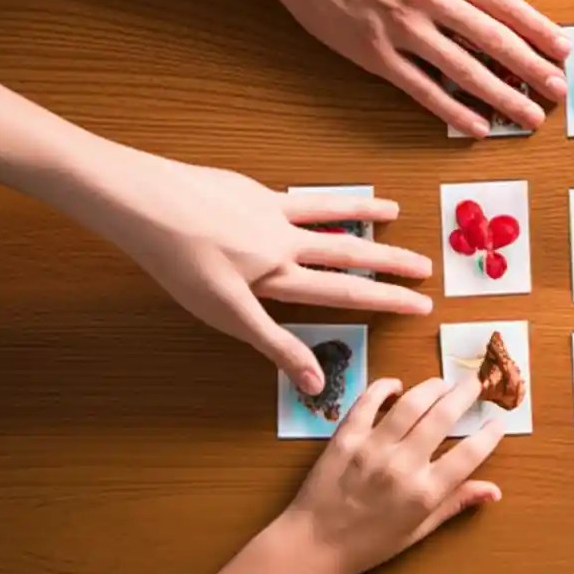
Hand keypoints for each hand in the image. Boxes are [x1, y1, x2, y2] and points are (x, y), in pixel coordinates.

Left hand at [80, 146, 430, 394]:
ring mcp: (271, 212)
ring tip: (395, 211)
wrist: (147, 203)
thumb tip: (314, 383)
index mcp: (280, 276)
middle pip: (349, 253)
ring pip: (330, 214)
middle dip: (390, 261)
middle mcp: (285, 243)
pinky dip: (319, 198)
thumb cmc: (180, 264)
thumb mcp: (226, 315)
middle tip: (426, 266)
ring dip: (364, 214)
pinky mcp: (251, 190)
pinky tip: (324, 198)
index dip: (387, 300)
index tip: (422, 305)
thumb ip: (275, 345)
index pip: (347, 293)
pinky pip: (297, 197)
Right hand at [255, 0, 569, 136]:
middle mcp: (430, 0)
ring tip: (529, 118)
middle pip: (493, 42)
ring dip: (502, 97)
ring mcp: (402, 30)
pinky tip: (477, 126)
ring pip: (464, 70)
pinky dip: (452, 110)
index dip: (538, 30)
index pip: (505, 5)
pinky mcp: (375, 55)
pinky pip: (421, 88)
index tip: (563, 51)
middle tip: (558, 94)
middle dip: (531, 71)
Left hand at [282, 377, 504, 573]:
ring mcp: (372, 448)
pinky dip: (385, 387)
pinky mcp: (346, 437)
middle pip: (444, 417)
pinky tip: (397, 386)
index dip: (489, 435)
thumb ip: (455, 503)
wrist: (313, 545)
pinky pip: (368, 401)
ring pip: (412, 403)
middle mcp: (402, 465)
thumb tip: (494, 491)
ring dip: (433, 386)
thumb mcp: (418, 530)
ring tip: (443, 382)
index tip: (498, 421)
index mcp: (424, 492)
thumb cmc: (369, 544)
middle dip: (465, 395)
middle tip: (475, 383)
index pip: (469, 454)